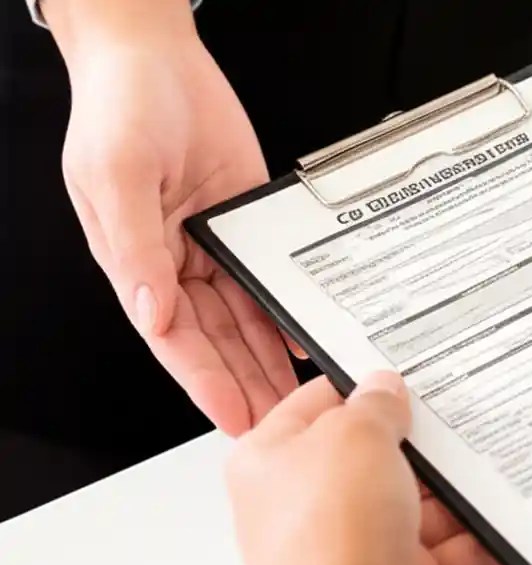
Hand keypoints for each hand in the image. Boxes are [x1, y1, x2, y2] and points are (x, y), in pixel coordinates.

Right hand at [46, 2, 296, 435]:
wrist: (155, 59)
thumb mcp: (117, 177)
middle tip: (282, 428)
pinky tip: (304, 342)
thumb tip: (152, 311)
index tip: (233, 417)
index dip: (203, 381)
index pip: (173, 338)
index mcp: (136, 262)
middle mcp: (173, 264)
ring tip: (302, 403)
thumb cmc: (120, 109)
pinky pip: (264, 280)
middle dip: (246, 385)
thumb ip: (134, 248)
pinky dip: (282, 313)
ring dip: (269, 362)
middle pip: (215, 341)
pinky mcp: (241, 227)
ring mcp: (210, 248)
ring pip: (244, 320)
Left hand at [226, 372, 500, 564]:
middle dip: (421, 442)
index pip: (317, 406)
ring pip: (419, 506)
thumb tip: (385, 390)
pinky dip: (480, 537)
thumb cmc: (329, 529)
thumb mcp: (352, 434)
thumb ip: (374, 405)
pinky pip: (451, 552)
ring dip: (456, 489)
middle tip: (458, 412)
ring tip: (493, 456)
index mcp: (272, 461)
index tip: (404, 374)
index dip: (362, 386)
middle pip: (375, 458)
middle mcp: (310, 507)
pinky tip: (506, 512)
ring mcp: (356, 548)